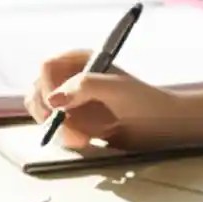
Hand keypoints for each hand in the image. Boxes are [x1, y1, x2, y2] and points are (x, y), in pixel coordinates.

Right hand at [24, 49, 184, 150]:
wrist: (163, 126)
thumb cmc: (145, 101)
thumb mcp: (117, 88)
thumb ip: (84, 86)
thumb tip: (54, 100)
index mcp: (80, 60)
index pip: (47, 67)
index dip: (47, 86)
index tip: (57, 106)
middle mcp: (71, 78)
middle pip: (39, 90)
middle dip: (47, 111)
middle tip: (59, 126)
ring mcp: (72, 101)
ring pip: (44, 112)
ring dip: (57, 128)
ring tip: (81, 138)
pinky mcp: (76, 122)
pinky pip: (56, 129)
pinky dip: (65, 137)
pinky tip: (85, 140)